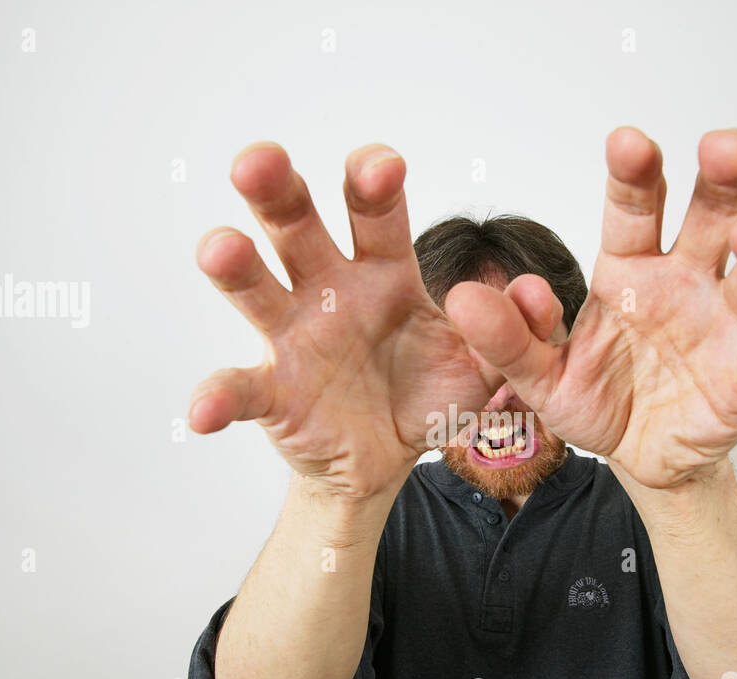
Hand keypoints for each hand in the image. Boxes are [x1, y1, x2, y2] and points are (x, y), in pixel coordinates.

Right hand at [190, 142, 495, 498]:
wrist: (387, 459)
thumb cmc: (426, 395)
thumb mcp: (479, 369)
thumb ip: (507, 333)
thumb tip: (535, 294)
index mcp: (382, 273)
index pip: (374, 213)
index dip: (373, 184)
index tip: (383, 167)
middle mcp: (328, 290)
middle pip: (297, 228)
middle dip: (279, 192)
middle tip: (259, 161)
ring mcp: (292, 338)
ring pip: (256, 290)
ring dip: (235, 265)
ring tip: (220, 248)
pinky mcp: (271, 392)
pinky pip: (239, 390)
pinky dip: (217, 397)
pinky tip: (202, 411)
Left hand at [444, 127, 736, 489]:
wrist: (637, 456)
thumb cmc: (596, 397)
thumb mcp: (539, 374)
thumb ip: (508, 338)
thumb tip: (464, 300)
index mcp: (629, 269)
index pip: (634, 208)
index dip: (635, 173)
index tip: (630, 142)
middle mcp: (684, 283)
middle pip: (713, 217)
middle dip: (722, 180)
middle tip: (724, 147)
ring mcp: (722, 328)